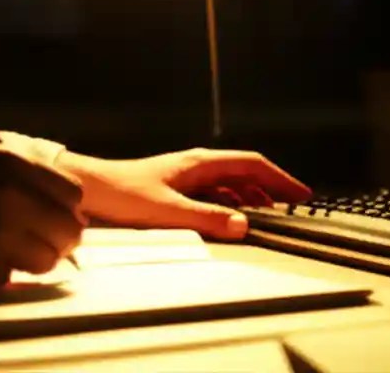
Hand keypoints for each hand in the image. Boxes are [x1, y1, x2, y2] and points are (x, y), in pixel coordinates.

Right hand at [0, 145, 86, 290]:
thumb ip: (27, 177)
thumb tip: (74, 206)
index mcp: (10, 164)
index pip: (72, 193)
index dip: (66, 207)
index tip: (54, 213)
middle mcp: (8, 198)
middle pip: (69, 230)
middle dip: (58, 238)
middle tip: (38, 239)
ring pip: (48, 260)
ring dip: (34, 259)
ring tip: (8, 249)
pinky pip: (14, 277)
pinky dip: (1, 272)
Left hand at [57, 147, 311, 239]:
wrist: (87, 189)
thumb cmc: (121, 194)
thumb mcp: (167, 211)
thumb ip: (206, 218)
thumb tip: (244, 225)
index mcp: (200, 163)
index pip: (252, 164)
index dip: (280, 178)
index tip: (301, 194)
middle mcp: (197, 166)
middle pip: (246, 171)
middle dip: (272, 186)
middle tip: (294, 204)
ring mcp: (187, 177)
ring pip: (231, 182)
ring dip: (253, 195)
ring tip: (270, 212)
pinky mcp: (176, 190)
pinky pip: (215, 193)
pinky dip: (232, 203)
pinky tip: (233, 217)